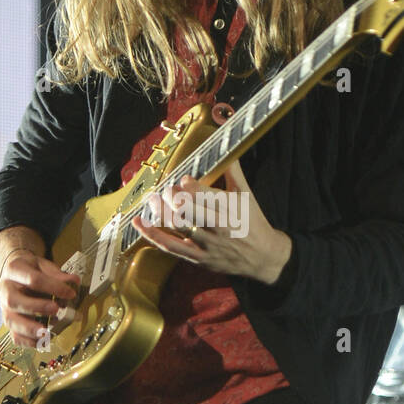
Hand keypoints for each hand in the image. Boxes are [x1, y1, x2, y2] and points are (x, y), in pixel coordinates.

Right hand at [0, 252, 79, 347]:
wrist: (14, 272)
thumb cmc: (30, 269)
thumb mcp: (43, 265)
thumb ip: (57, 274)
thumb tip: (74, 281)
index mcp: (14, 270)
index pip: (33, 279)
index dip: (53, 287)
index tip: (70, 293)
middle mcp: (5, 289)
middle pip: (14, 300)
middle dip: (36, 307)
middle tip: (56, 310)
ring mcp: (4, 306)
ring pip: (10, 320)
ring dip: (29, 328)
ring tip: (46, 333)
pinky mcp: (9, 320)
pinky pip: (13, 334)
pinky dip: (27, 341)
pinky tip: (41, 342)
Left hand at [131, 158, 292, 284]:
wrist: (263, 256)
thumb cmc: (252, 221)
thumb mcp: (247, 194)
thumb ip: (233, 170)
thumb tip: (226, 145)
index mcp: (229, 208)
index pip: (202, 193)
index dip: (187, 184)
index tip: (183, 179)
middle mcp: (217, 226)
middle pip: (185, 209)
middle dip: (170, 195)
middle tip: (166, 189)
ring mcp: (206, 244)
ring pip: (176, 225)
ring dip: (158, 210)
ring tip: (152, 199)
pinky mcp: (198, 258)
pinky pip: (170, 246)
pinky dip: (152, 234)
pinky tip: (140, 223)